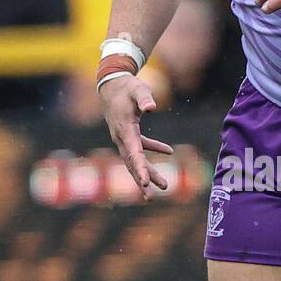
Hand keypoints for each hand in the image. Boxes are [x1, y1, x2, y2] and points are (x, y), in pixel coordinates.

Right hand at [100, 73, 172, 200]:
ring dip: (148, 172)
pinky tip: (169, 151)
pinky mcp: (128, 134)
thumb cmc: (127, 86)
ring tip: (164, 185)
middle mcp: (121, 137)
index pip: (133, 152)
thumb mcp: (137, 89)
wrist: (111, 83)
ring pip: (135, 160)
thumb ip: (144, 97)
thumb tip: (152, 107)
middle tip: (151, 196)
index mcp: (124, 129)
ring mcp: (123, 137)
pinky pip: (140, 147)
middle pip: (132, 163)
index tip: (146, 182)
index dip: (140, 168)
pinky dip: (153, 149)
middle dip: (142, 180)